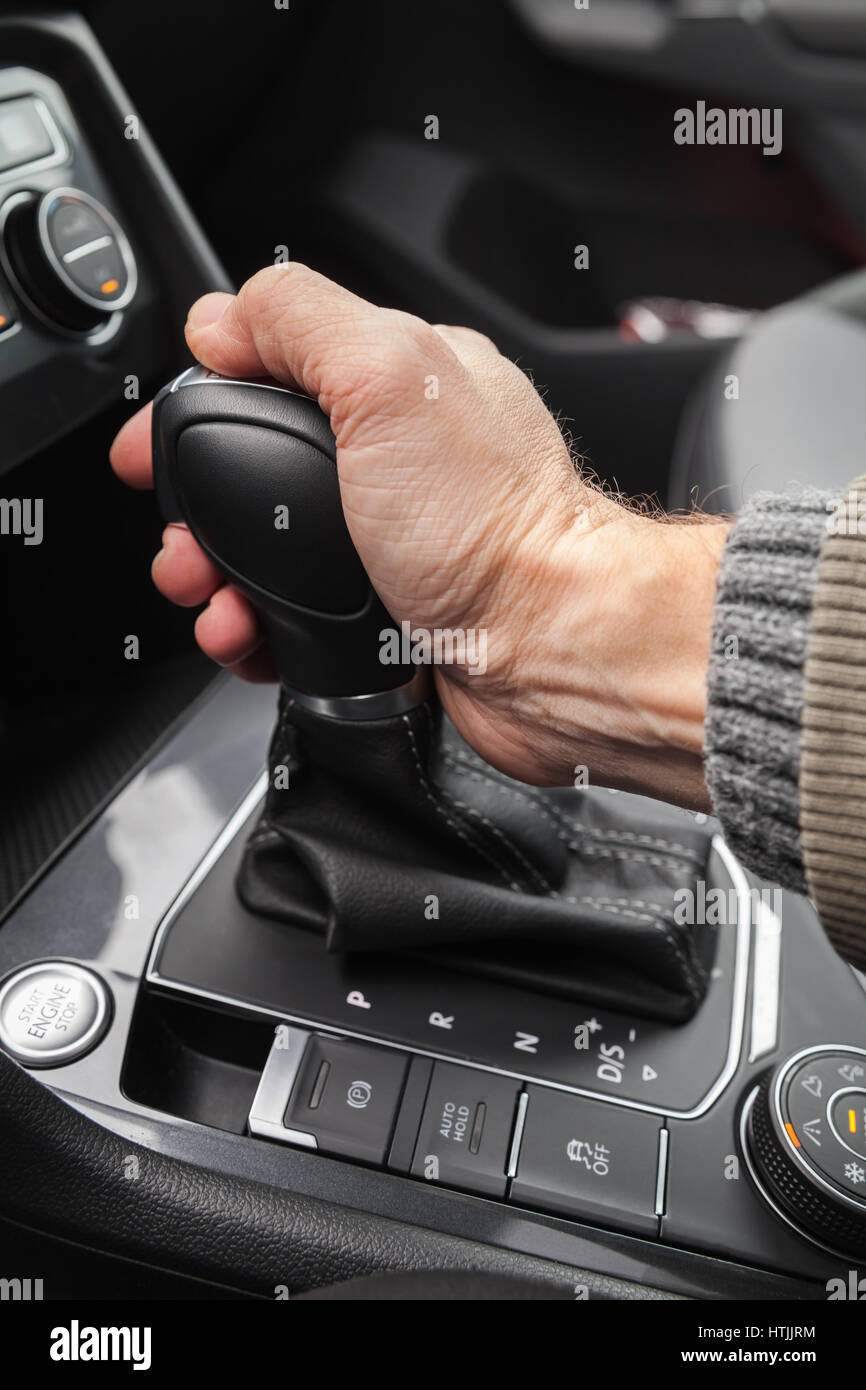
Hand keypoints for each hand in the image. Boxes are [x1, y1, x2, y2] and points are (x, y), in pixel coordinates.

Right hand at [110, 263, 726, 802]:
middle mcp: (399, 460)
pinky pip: (295, 615)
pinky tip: (250, 635)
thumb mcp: (389, 376)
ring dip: (219, 574)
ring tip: (210, 598)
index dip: (202, 403)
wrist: (549, 652)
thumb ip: (301, 323)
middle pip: (258, 466)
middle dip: (199, 507)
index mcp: (403, 384)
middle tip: (182, 541)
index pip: (274, 369)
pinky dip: (258, 628)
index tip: (156, 446)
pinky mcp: (386, 613)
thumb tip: (224, 315)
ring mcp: (392, 541)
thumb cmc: (494, 527)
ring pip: (269, 549)